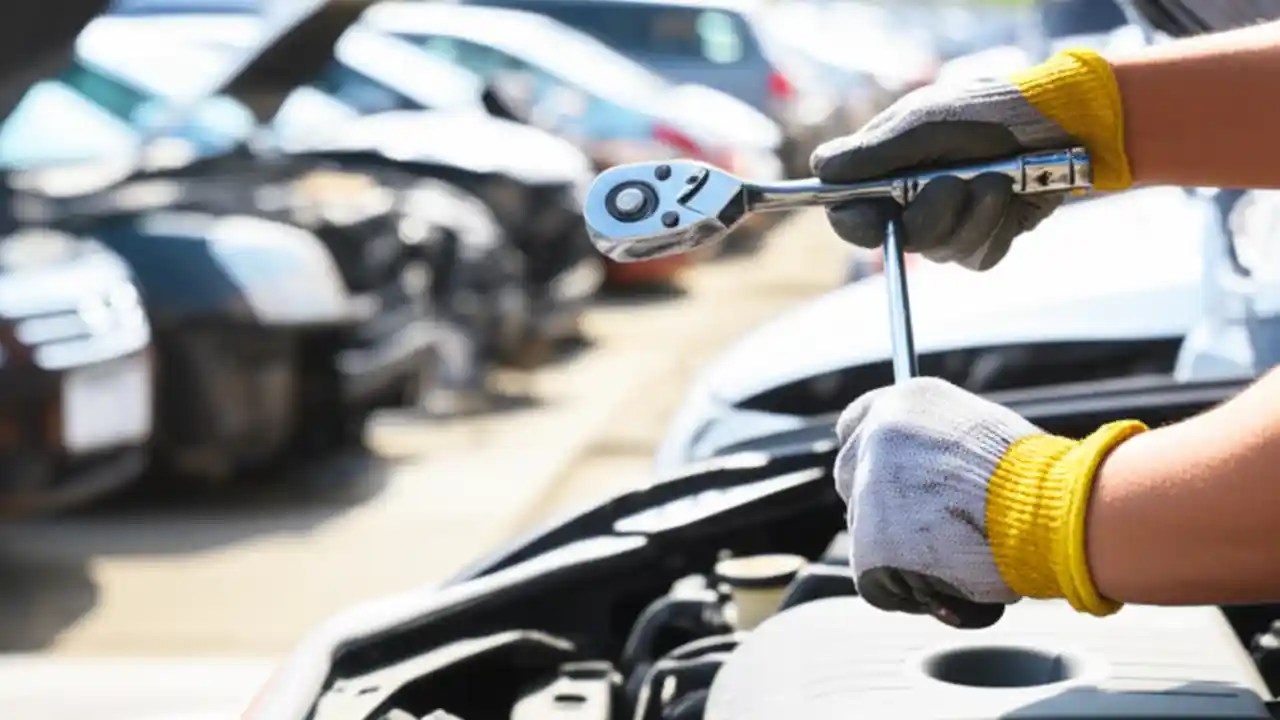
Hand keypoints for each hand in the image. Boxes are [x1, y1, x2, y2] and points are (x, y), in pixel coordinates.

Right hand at [812, 50, 1130, 270]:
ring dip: (974, 213)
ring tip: (997, 178)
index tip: (878, 216)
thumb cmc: (988, 111)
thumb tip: (821, 169)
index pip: (848, 216)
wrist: (1060, 124)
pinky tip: (1009, 197)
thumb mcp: (926, 122)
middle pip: (897, 239)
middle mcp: (909, 204)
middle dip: (931, 212)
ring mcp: (946, 227)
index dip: (857, 223)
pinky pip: (978, 255)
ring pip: (941, 249)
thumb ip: (874, 152)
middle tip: (955, 180)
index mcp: (884, 173)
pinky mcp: (982, 242)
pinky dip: (996, 226)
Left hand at [834, 378, 1144, 624]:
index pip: (855, 425)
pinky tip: (949, 582)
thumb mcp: (981, 438)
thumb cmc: (1041, 484)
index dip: (868, 456)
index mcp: (906, 402)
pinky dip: (909, 593)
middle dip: (882, 508)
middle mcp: (877, 437)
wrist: (1055, 513)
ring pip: (867, 535)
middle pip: (850, 478)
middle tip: (928, 529)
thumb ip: (938, 448)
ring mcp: (869, 489)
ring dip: (903, 553)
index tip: (881, 476)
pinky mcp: (871, 543)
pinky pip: (877, 582)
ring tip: (963, 552)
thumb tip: (924, 470)